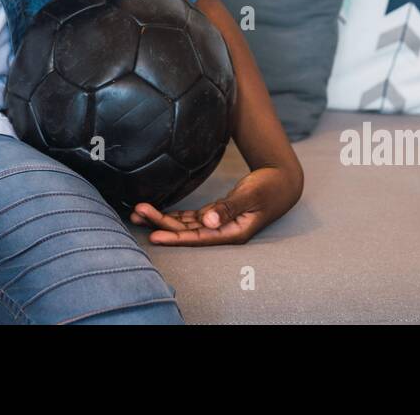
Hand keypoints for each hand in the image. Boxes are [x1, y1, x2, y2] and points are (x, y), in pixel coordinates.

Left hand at [129, 165, 300, 245]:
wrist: (282, 182)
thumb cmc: (269, 188)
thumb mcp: (251, 195)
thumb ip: (230, 208)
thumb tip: (209, 220)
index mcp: (233, 232)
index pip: (199, 237)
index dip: (176, 236)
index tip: (153, 234)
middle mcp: (222, 231)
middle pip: (187, 231)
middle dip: (161, 223)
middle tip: (136, 213)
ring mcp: (218, 223)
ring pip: (186, 224)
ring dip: (163, 218)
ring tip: (138, 211)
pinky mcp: (216, 214)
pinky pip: (191, 218)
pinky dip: (175, 215)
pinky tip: (157, 212)